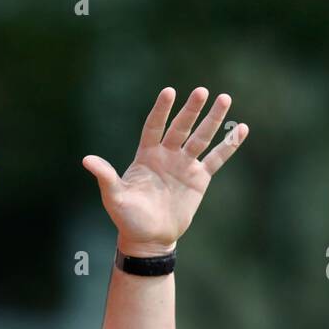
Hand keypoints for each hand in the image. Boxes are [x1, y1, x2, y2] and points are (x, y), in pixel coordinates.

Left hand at [82, 86, 247, 254]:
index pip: (154, 126)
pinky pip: (216, 158)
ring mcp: (184, 164)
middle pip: (180, 127)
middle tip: (201, 91)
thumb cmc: (128, 217)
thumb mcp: (114, 197)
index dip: (161, 110)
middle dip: (191, 110)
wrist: (149, 238)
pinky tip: (241, 129)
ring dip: (213, 119)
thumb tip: (86, 160)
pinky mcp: (199, 178)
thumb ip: (105, 176)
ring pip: (201, 137)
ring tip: (225, 98)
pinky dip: (229, 145)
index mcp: (146, 155)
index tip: (169, 92)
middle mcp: (167, 154)